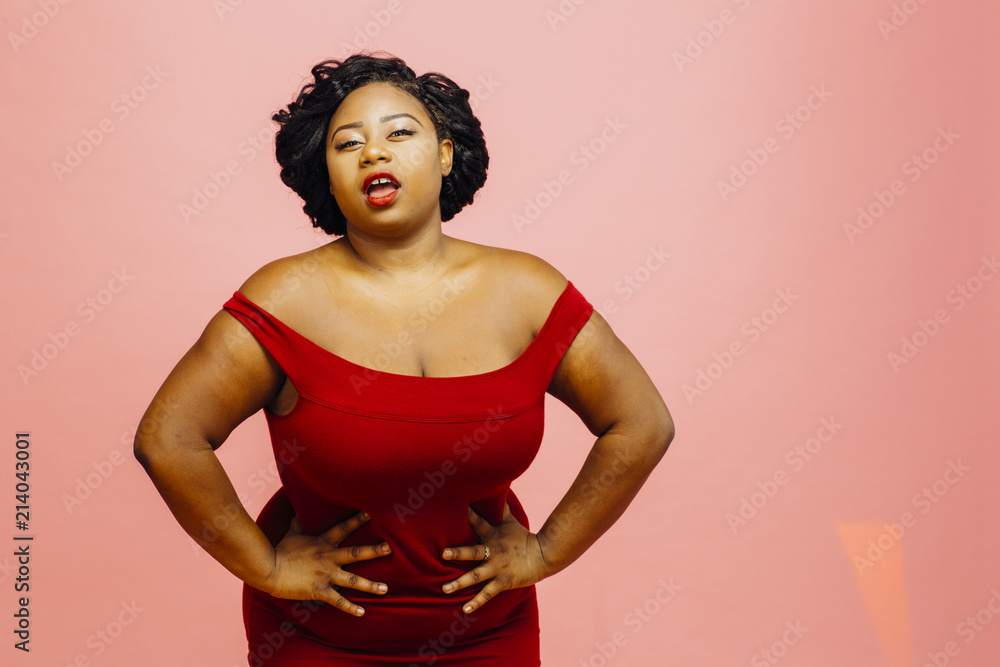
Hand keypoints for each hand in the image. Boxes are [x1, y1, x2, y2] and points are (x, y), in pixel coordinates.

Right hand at [262, 511, 391, 616]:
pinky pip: (338, 600)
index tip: (373, 513)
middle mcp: (329, 557)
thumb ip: (298, 523)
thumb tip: (294, 509)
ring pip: (353, 580)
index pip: (344, 528)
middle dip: (375, 551)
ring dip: (370, 585)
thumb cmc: (279, 551)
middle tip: (391, 548)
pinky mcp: (319, 590)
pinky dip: (350, 607)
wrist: (268, 569)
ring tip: (386, 588)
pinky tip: (362, 612)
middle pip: (356, 553)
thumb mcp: (291, 533)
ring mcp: (326, 574)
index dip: (359, 520)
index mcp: (323, 542)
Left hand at [441, 503, 550, 613]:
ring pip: (476, 576)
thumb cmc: (523, 537)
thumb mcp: (510, 521)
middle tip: (442, 554)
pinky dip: (476, 602)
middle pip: (473, 552)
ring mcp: (497, 568)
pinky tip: (464, 610)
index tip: (457, 507)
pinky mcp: (503, 582)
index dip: (469, 515)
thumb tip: (497, 487)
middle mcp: (492, 552)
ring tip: (445, 589)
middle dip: (457, 553)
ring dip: (460, 582)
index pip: (479, 522)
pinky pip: (487, 593)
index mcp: (492, 536)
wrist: (544, 555)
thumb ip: (500, 509)